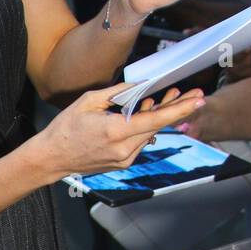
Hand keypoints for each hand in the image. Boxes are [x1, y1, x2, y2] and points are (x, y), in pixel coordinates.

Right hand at [33, 83, 205, 182]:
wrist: (52, 158)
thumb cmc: (65, 128)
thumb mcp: (90, 101)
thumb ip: (119, 93)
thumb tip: (141, 85)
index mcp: (115, 131)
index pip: (156, 119)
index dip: (180, 108)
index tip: (198, 99)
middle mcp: (124, 149)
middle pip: (158, 126)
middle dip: (175, 108)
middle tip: (192, 94)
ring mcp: (125, 159)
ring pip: (151, 133)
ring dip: (158, 116)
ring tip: (164, 97)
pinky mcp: (123, 164)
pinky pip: (141, 142)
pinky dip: (145, 127)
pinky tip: (142, 114)